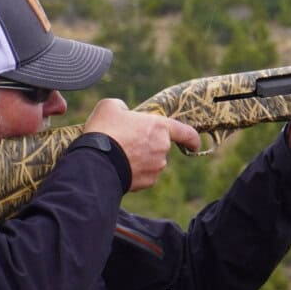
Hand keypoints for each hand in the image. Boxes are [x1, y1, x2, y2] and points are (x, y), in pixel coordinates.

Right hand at [83, 98, 201, 191]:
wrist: (95, 162)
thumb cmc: (104, 131)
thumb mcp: (110, 107)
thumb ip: (122, 107)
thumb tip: (124, 113)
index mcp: (160, 127)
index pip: (185, 132)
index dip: (192, 138)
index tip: (195, 144)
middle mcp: (162, 148)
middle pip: (159, 146)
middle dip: (146, 145)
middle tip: (125, 141)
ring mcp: (156, 167)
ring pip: (150, 161)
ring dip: (138, 158)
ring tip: (117, 154)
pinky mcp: (146, 182)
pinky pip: (142, 175)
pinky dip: (132, 172)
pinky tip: (117, 167)